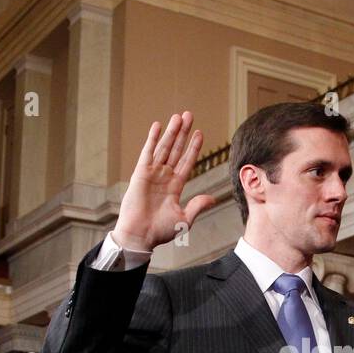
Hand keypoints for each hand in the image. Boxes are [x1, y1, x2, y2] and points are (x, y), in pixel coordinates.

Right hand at [111, 111, 215, 250]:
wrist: (140, 236)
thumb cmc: (160, 232)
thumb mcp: (184, 220)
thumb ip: (197, 206)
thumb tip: (213, 198)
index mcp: (175, 187)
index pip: (187, 162)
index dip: (194, 147)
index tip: (200, 133)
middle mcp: (164, 177)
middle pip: (177, 150)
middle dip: (183, 133)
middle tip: (189, 115)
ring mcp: (152, 174)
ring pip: (164, 148)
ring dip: (171, 132)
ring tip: (178, 116)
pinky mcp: (140, 174)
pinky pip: (147, 153)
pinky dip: (152, 139)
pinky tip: (157, 126)